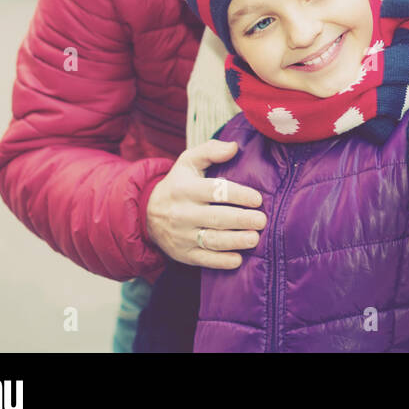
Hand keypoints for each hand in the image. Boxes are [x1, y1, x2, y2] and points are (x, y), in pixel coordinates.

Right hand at [145, 139, 265, 268]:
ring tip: (255, 238)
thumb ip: (210, 151)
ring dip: (235, 241)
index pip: (215, 191)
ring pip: (212, 241)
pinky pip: (203, 260)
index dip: (238, 195)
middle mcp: (182, 213)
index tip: (257, 199)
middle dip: (241, 220)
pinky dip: (221, 262)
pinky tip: (238, 259)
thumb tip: (234, 147)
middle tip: (261, 220)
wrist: (146, 214)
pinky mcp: (182, 254)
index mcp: (185, 189)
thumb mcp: (188, 162)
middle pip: (216, 218)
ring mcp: (181, 236)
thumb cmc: (178, 184)